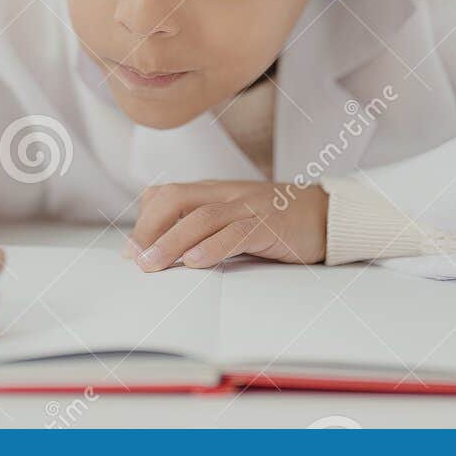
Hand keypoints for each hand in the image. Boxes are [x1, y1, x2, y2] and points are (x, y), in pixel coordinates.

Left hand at [124, 180, 327, 270]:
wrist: (327, 213)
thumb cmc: (276, 220)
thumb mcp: (232, 218)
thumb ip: (201, 227)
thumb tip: (160, 252)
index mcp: (214, 191)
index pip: (167, 195)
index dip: (143, 220)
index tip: (129, 251)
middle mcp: (227, 194)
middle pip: (177, 200)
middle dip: (149, 229)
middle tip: (134, 259)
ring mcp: (249, 207)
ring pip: (202, 217)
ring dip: (172, 242)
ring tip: (152, 264)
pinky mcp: (272, 224)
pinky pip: (238, 232)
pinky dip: (214, 247)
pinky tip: (196, 262)